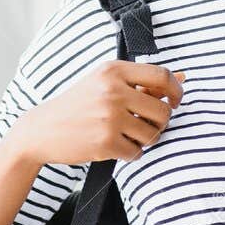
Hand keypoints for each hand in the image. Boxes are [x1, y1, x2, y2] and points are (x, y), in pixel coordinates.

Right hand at [8, 60, 184, 165]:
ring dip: (144, 140)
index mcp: (114, 70)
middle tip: (144, 126)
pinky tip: (114, 147)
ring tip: (126, 136)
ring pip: (152, 134)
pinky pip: (137, 152)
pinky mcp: (105, 142)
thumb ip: (142, 82)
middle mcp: (113, 91)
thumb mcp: (104, 84)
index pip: (162, 76)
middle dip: (159, 123)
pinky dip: (130, 153)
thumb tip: (183, 77)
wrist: (41, 130)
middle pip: (163, 111)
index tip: (173, 102)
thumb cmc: (77, 106)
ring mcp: (109, 117)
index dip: (176, 92)